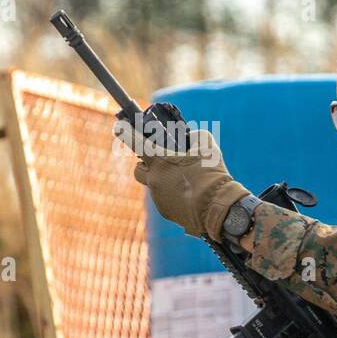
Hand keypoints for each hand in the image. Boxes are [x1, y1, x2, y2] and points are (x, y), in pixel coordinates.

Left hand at [113, 109, 248, 236]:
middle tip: (161, 163)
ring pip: (154, 185)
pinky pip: (164, 200)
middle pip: (138, 168)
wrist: (218, 207)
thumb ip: (195, 136)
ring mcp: (157, 196)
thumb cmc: (212, 174)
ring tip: (186, 183)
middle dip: (145, 164)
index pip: (133, 141)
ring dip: (164, 182)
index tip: (118, 126)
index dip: (124, 132)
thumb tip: (190, 136)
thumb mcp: (207, 146)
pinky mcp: (165, 211)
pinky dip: (173, 196)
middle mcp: (153, 178)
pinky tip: (190, 197)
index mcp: (159, 159)